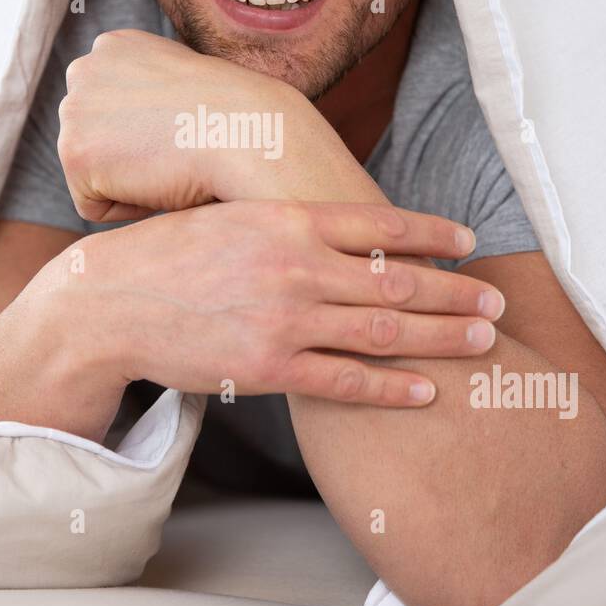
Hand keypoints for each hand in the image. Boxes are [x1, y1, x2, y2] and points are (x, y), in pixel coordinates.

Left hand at [57, 28, 357, 220]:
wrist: (245, 132)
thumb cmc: (232, 118)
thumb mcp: (182, 83)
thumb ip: (145, 93)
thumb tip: (129, 127)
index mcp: (111, 46)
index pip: (110, 113)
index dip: (150, 133)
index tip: (182, 126)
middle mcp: (83, 69)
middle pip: (95, 143)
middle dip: (133, 157)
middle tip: (177, 147)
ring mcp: (73, 109)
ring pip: (93, 174)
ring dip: (131, 181)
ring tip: (169, 161)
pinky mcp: (73, 153)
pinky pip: (93, 205)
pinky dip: (126, 207)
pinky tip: (158, 181)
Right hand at [57, 199, 504, 407]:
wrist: (110, 301)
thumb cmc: (168, 255)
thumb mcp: (230, 216)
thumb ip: (286, 221)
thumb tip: (336, 222)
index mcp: (286, 218)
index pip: (379, 223)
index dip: (432, 233)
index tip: (468, 242)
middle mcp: (294, 265)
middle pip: (397, 278)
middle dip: (455, 290)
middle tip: (495, 300)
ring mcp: (284, 318)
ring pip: (383, 329)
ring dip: (441, 336)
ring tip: (481, 340)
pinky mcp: (268, 368)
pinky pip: (345, 381)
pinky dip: (392, 387)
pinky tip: (427, 389)